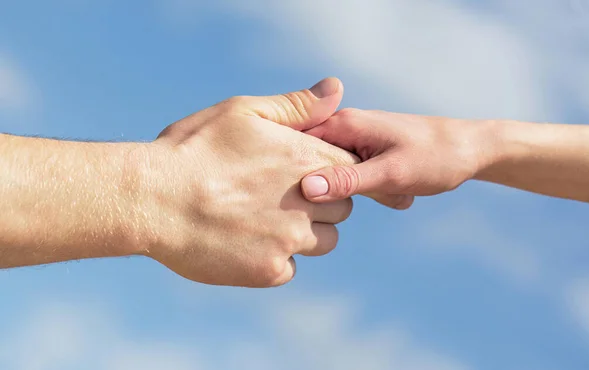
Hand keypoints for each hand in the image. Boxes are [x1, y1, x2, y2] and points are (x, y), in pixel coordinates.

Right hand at [134, 78, 357, 286]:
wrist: (150, 199)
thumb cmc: (192, 150)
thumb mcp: (242, 112)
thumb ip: (296, 106)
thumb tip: (337, 88)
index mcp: (305, 158)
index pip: (349, 169)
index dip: (328, 171)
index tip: (302, 173)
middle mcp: (308, 200)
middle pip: (342, 208)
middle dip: (320, 203)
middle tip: (279, 197)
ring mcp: (290, 239)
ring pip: (324, 241)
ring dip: (303, 234)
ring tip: (262, 220)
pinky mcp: (268, 270)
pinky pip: (289, 268)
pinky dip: (273, 259)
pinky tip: (243, 242)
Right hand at [300, 109, 481, 208]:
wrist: (472, 149)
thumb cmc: (436, 157)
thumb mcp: (391, 173)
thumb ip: (348, 181)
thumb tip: (306, 189)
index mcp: (342, 124)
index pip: (294, 144)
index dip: (289, 171)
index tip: (297, 198)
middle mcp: (344, 127)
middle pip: (310, 161)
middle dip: (328, 188)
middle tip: (366, 197)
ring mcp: (355, 139)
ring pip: (333, 172)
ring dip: (354, 192)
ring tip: (391, 194)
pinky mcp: (367, 152)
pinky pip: (352, 174)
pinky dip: (368, 189)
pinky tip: (394, 195)